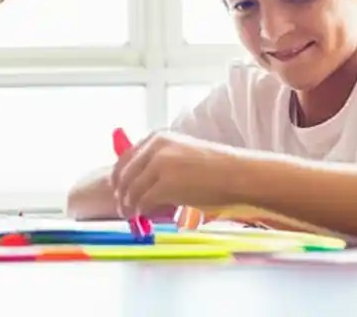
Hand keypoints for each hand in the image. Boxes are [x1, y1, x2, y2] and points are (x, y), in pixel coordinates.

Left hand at [111, 131, 233, 216]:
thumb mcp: (182, 154)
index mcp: (158, 138)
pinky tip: (145, 219)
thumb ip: (160, 162)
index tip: (118, 191)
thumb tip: (140, 183)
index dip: (118, 178)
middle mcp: (155, 147)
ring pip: (131, 190)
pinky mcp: (166, 184)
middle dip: (121, 195)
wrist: (237, 174)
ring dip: (129, 207)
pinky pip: (143, 202)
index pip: (125, 158)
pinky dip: (140, 213)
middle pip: (124, 175)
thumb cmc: (216, 168)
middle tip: (123, 210)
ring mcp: (160, 165)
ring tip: (133, 218)